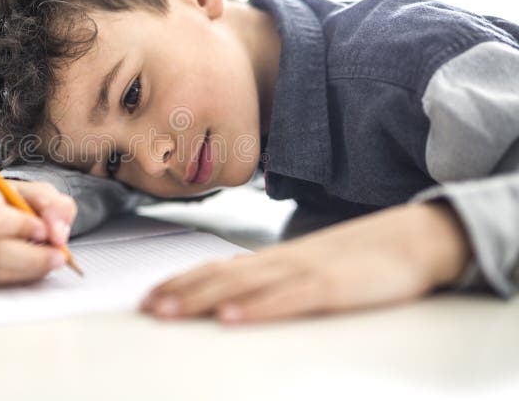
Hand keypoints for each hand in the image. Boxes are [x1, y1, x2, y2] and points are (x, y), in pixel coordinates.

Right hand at [0, 178, 76, 285]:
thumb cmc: (15, 201)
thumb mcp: (39, 193)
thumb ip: (54, 206)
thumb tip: (57, 235)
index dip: (21, 227)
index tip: (44, 230)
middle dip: (32, 257)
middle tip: (59, 255)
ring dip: (30, 269)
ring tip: (49, 259)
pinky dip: (20, 277)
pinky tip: (31, 266)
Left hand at [140, 202, 471, 323]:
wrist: (413, 238)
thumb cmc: (358, 256)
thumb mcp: (307, 266)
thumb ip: (269, 274)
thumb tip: (230, 280)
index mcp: (275, 258)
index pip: (216, 268)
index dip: (180, 281)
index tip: (148, 296)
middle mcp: (281, 261)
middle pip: (221, 276)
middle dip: (179, 292)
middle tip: (145, 308)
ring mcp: (306, 272)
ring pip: (244, 285)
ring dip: (203, 299)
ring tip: (169, 311)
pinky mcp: (332, 288)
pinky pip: (289, 299)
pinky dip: (257, 308)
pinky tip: (231, 318)